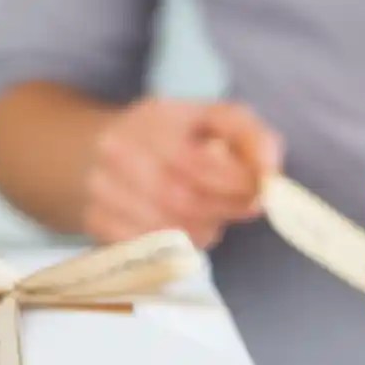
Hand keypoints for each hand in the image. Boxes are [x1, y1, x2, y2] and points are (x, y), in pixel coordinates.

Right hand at [84, 98, 282, 247]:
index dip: (236, 185)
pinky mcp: (95, 218)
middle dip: (224, 210)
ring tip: (212, 217)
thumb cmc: (181, 138)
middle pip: (182, 200)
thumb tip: (270, 176)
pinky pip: (148, 246)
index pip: (198, 162)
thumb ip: (254, 139)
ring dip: (203, 230)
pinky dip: (176, 245)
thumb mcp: (220, 122)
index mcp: (155, 117)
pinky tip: (183, 228)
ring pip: (168, 228)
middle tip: (244, 209)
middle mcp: (118, 147)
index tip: (261, 192)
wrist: (106, 149)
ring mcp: (100, 184)